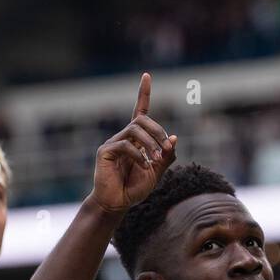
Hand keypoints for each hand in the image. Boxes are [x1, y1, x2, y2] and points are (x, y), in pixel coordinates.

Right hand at [89, 73, 176, 215]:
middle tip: (166, 148)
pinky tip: (143, 167)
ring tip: (155, 160)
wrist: (116, 204)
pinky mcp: (105, 152)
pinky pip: (125, 145)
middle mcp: (124, 137)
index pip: (140, 111)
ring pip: (135, 129)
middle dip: (158, 131)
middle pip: (142, 120)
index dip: (143, 93)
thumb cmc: (134, 189)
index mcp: (136, 140)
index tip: (146, 76)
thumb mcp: (156, 173)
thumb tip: (174, 138)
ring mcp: (113, 143)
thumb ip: (165, 157)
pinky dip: (138, 155)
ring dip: (150, 143)